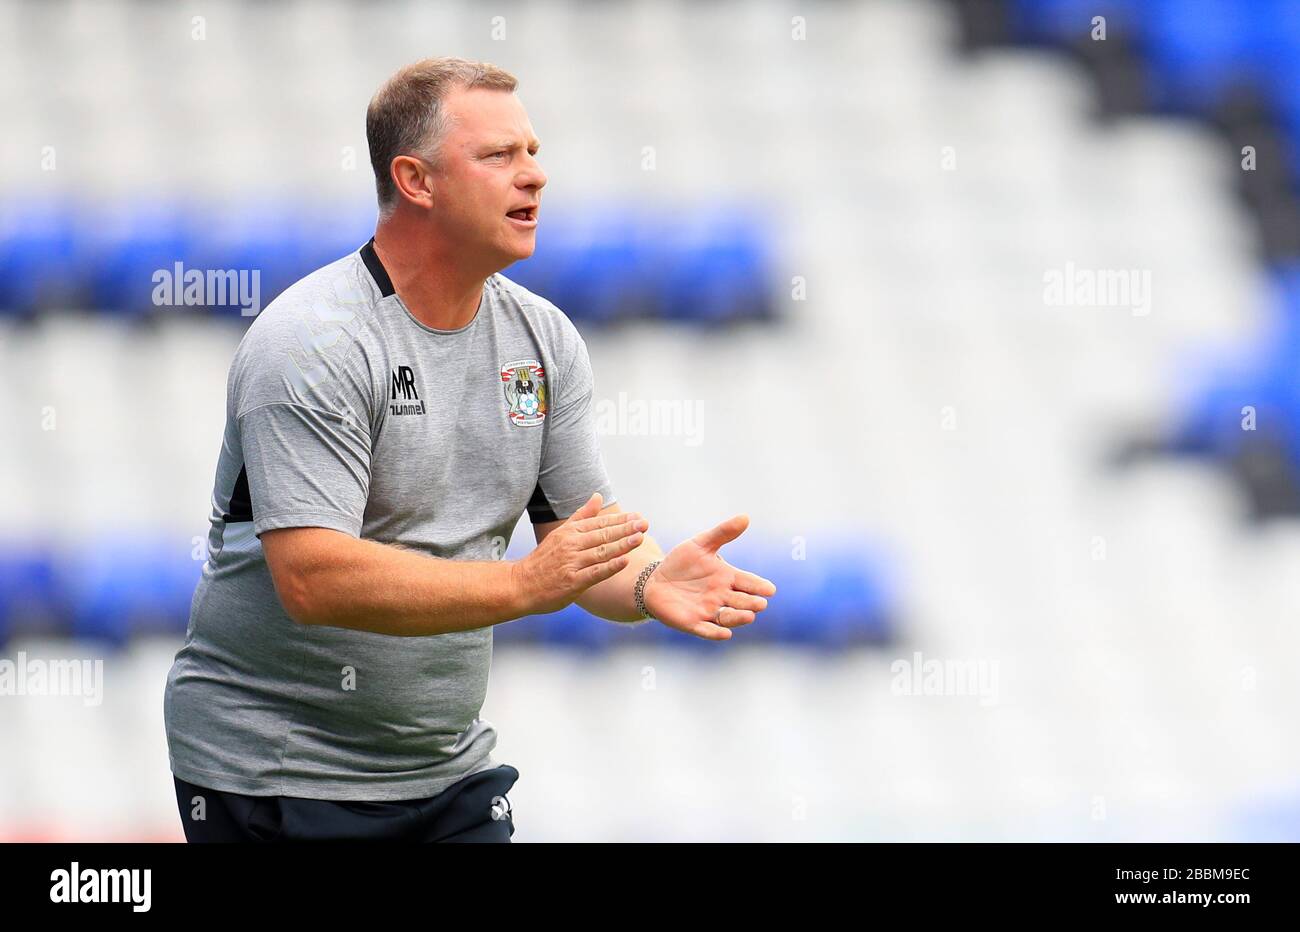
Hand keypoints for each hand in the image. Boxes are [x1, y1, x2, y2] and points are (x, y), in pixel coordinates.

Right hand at [512, 492, 648, 614]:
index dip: (620, 519)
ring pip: (601, 551)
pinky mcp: (572, 582)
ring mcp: (572, 563)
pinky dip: (610, 567)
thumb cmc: (544, 560)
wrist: (521, 584)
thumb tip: (598, 496)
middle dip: (626, 528)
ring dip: (622, 544)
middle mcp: (571, 545)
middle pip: (603, 535)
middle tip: (644, 523)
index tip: (638, 515)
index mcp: (570, 532)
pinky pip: (595, 573)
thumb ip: (582, 515)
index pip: (599, 523)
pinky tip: (624, 561)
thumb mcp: (560, 533)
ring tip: (640, 538)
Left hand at [643, 514, 775, 639]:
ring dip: (739, 618)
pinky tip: (725, 634)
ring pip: (729, 618)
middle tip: (760, 603)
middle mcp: (722, 596)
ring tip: (750, 615)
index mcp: (727, 578)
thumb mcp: (700, 544)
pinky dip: (717, 633)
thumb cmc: (681, 562)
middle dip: (752, 603)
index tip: (770, 589)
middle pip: (742, 602)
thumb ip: (722, 533)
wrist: (655, 579)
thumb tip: (746, 517)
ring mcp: (709, 611)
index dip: (759, 586)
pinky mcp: (693, 623)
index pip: (748, 582)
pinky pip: (708, 630)